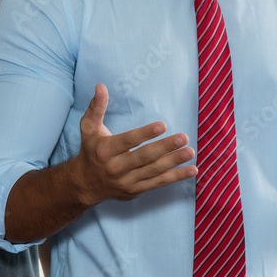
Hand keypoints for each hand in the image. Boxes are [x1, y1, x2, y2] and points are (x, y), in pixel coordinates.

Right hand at [73, 84, 196, 204]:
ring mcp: (127, 181)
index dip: (145, 134)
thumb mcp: (88, 128)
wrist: (85, 184)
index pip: (128, 141)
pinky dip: (176, 177)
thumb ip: (96, 107)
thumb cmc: (91, 150)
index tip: (163, 125)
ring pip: (153, 171)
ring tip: (190, 152)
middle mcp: (116, 168)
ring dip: (174, 162)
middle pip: (144, 157)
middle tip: (183, 137)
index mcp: (105, 150)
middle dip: (165, 147)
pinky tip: (192, 170)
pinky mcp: (136, 190)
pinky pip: (158, 183)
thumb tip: (100, 86)